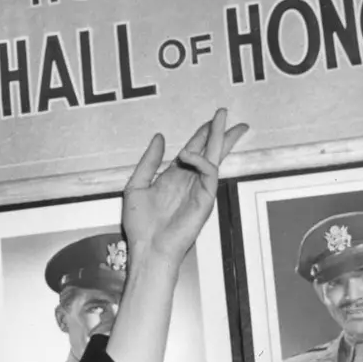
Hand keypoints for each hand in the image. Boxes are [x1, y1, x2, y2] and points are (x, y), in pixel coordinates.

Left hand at [121, 108, 248, 265]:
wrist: (147, 247)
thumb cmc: (141, 225)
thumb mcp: (136, 185)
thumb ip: (148, 162)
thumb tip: (160, 137)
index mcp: (174, 178)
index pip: (192, 151)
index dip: (201, 135)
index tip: (211, 120)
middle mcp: (189, 181)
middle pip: (208, 152)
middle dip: (218, 132)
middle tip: (226, 114)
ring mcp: (199, 189)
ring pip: (213, 158)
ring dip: (218, 138)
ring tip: (221, 120)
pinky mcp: (205, 198)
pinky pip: (209, 173)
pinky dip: (201, 161)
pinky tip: (187, 154)